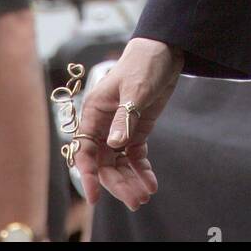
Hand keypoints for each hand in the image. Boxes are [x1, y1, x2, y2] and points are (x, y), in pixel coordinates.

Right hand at [71, 38, 182, 209]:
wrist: (165, 50)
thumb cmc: (144, 62)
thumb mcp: (136, 89)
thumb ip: (126, 117)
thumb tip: (114, 145)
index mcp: (94, 112)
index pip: (85, 149)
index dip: (88, 174)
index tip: (95, 196)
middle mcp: (103, 124)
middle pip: (104, 162)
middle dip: (118, 182)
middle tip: (136, 200)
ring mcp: (120, 128)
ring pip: (119, 162)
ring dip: (130, 180)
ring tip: (145, 196)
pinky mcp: (136, 129)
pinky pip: (135, 155)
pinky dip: (142, 170)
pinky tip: (151, 183)